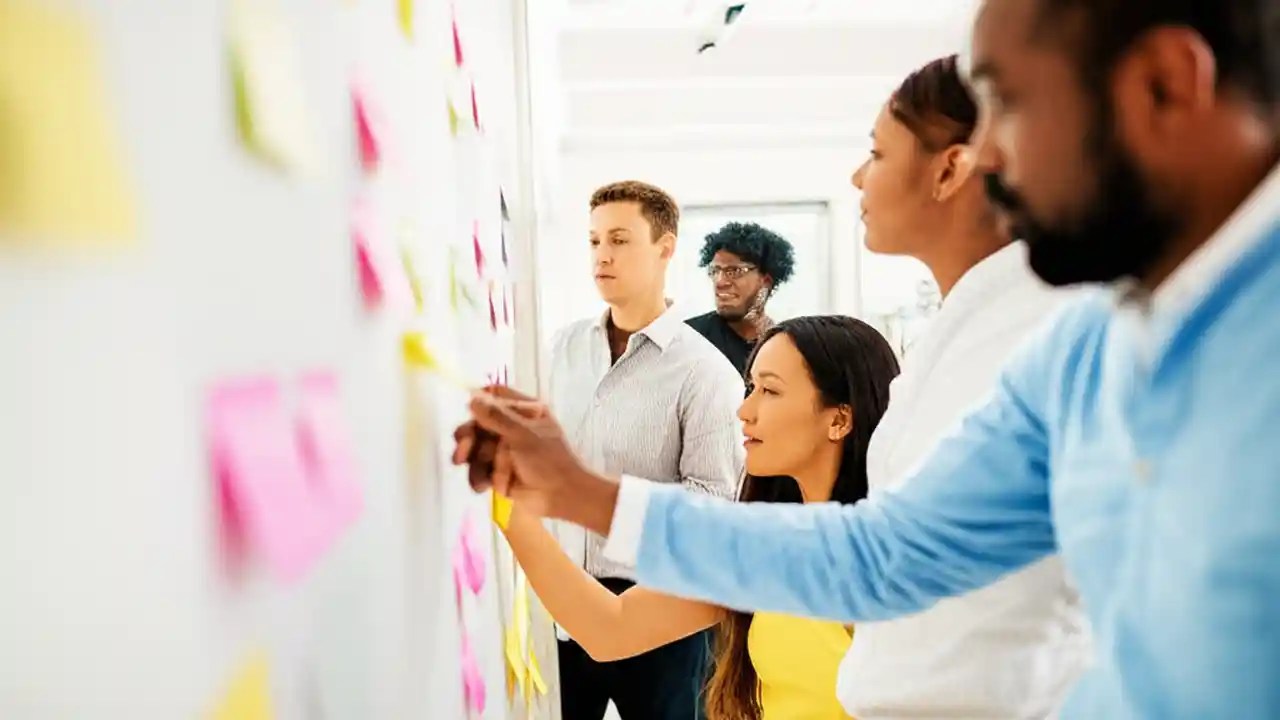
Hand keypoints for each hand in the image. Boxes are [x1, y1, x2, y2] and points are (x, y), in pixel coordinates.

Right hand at [461, 389, 619, 532]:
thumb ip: (496, 417)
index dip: (480, 400)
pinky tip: (483, 486)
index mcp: (525, 412)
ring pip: (476, 449)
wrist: (561, 496)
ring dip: (471, 460)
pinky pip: (480, 470)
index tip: (468, 409)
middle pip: (480, 424)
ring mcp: (505, 451)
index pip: (497, 396)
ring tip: (473, 472)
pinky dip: (479, 477)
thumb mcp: (523, 434)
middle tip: (461, 450)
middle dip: (468, 437)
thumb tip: (472, 399)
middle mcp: (513, 428)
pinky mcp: (499, 472)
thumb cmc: (548, 460)